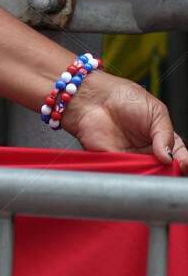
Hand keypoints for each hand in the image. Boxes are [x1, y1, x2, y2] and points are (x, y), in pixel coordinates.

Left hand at [61, 72, 187, 171]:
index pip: (177, 156)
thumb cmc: (126, 98)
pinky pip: (123, 175)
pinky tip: (135, 174)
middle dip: (167, 174)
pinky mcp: (112, 163)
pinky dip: (129, 178)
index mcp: (162, 139)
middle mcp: (147, 152)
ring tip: (153, 172)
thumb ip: (165, 135)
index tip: (185, 165)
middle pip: (162, 171)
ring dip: (149, 178)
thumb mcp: (157, 112)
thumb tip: (169, 156)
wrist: (97, 98)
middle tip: (169, 172)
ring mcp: (130, 159)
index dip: (183, 163)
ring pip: (144, 176)